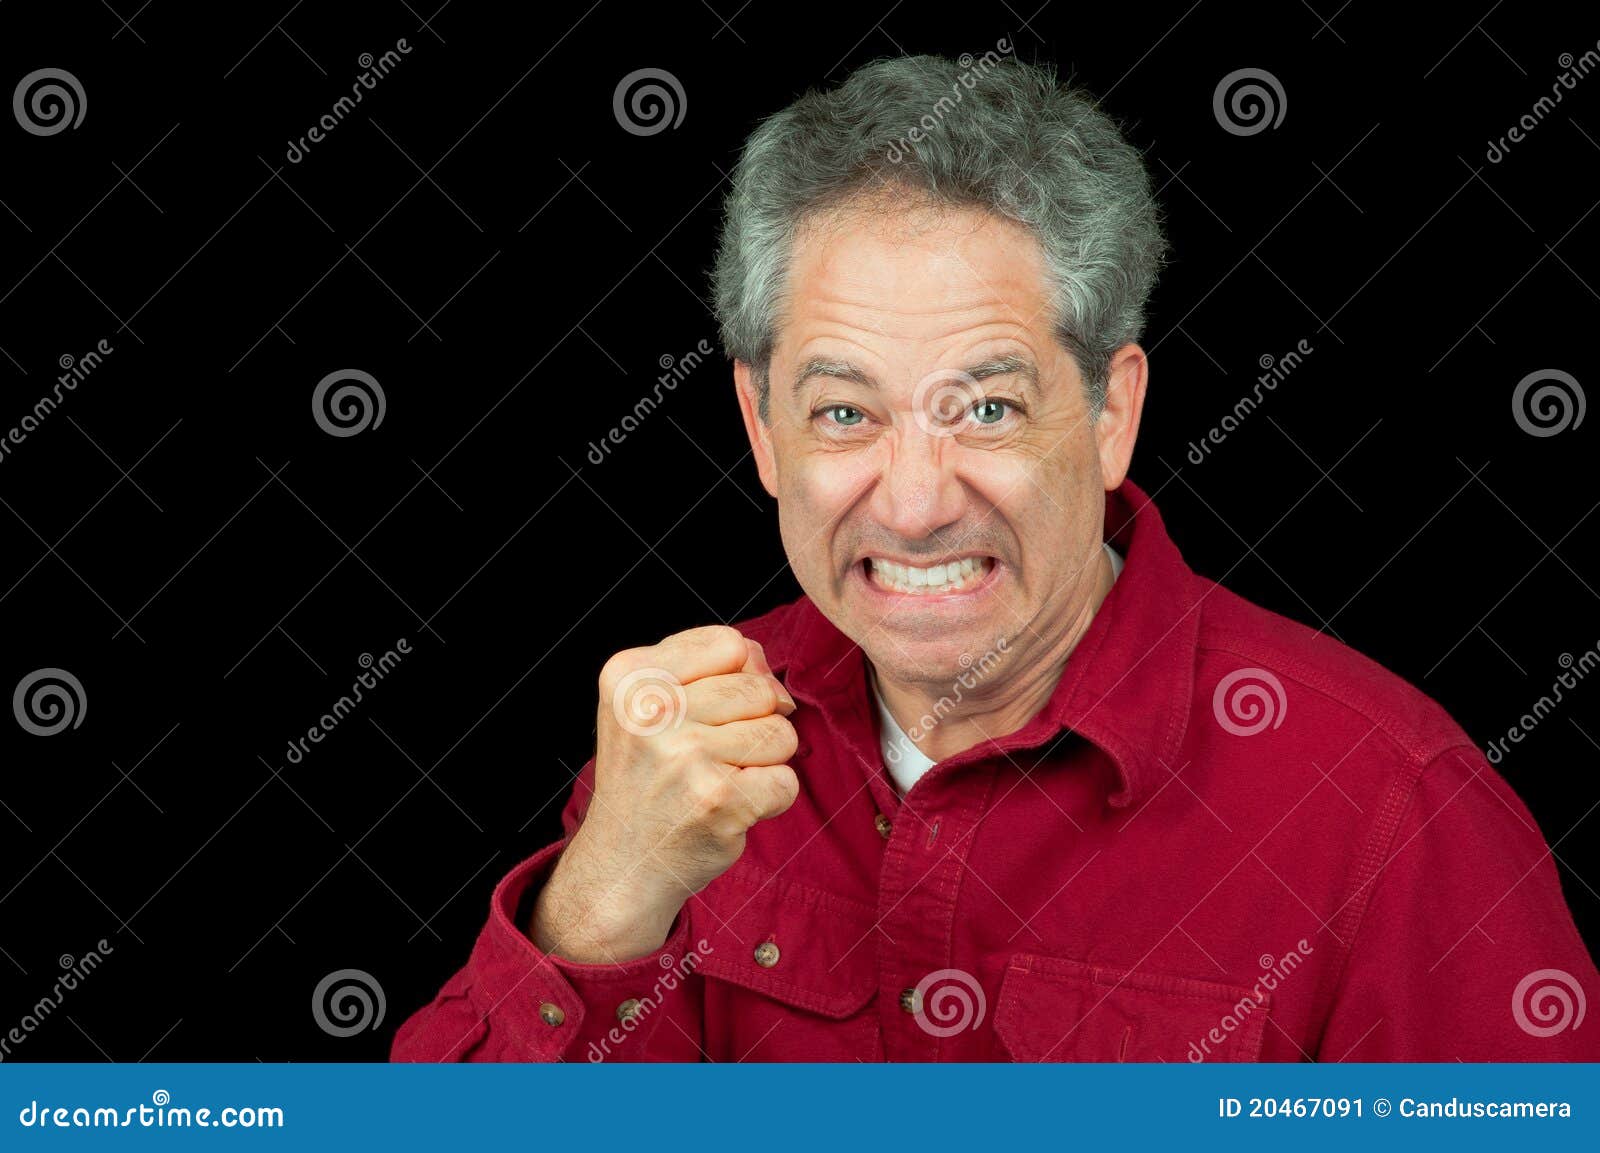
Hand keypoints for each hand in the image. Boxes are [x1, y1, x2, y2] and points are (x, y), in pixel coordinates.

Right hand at [532, 625, 798, 960]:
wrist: (623, 862)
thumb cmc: (648, 774)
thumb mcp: (648, 702)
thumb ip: (706, 664)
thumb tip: (763, 661)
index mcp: (630, 674)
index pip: (730, 644)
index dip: (738, 676)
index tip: (709, 712)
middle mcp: (652, 709)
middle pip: (761, 689)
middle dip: (752, 723)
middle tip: (710, 756)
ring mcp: (686, 756)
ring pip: (781, 733)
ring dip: (762, 762)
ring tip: (718, 779)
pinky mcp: (719, 799)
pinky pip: (786, 780)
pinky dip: (769, 798)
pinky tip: (729, 807)